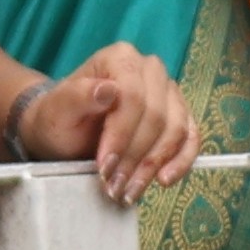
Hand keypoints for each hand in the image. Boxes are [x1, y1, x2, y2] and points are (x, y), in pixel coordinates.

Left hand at [17, 41, 200, 204]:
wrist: (66, 132)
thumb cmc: (60, 118)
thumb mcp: (58, 110)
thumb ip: (77, 97)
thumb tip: (107, 90)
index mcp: (121, 58)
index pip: (133, 96)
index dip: (121, 135)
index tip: (104, 166)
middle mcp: (150, 70)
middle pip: (156, 116)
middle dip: (135, 157)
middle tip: (114, 186)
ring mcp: (168, 92)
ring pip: (176, 130)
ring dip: (154, 165)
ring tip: (130, 191)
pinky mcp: (179, 116)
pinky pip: (191, 139)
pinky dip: (181, 162)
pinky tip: (163, 181)